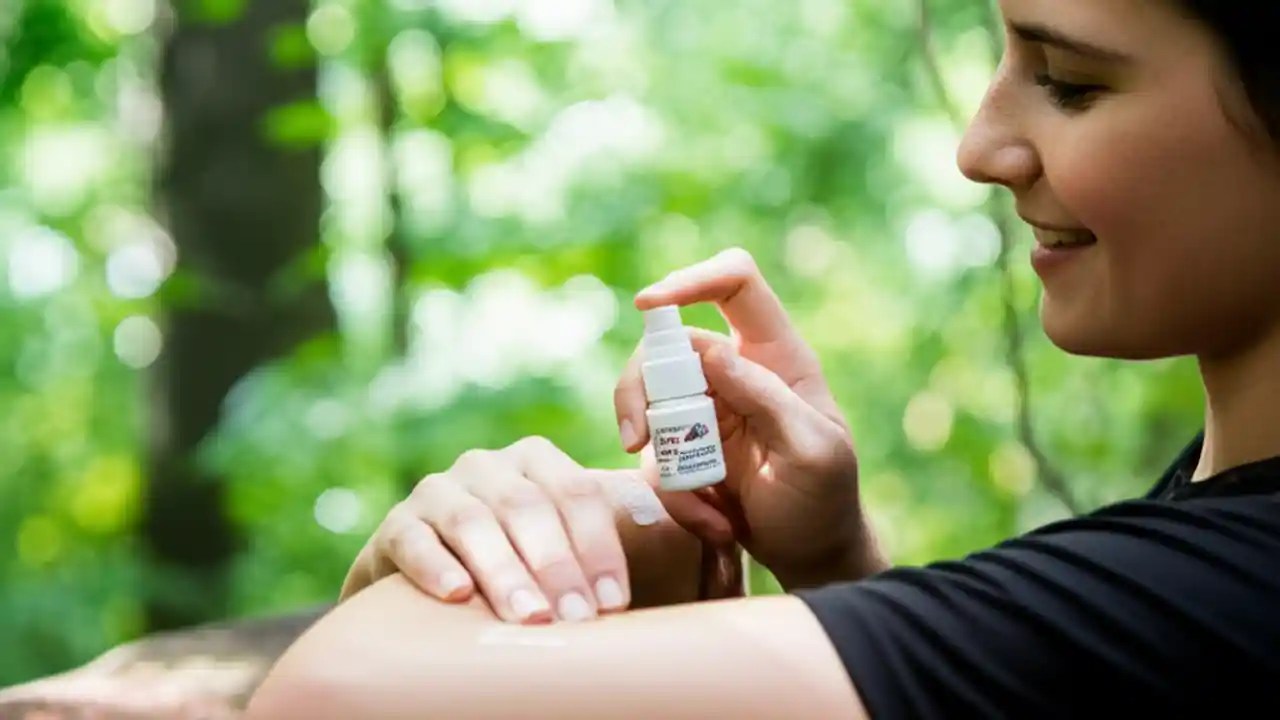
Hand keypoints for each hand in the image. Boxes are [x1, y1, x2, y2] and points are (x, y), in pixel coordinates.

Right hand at [339, 437, 711, 621]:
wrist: (431, 587)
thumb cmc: (526, 571)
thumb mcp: (578, 547)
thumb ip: (641, 530)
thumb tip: (727, 528)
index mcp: (538, 464)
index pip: (577, 493)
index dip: (599, 546)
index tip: (618, 602)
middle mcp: (489, 468)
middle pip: (528, 507)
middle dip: (557, 565)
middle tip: (579, 619)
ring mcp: (441, 492)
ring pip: (474, 521)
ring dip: (504, 570)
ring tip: (531, 617)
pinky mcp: (398, 524)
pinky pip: (415, 539)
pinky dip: (437, 566)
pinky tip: (459, 596)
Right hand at [616, 248, 887, 588]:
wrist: (813, 555)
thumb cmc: (826, 499)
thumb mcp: (812, 452)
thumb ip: (768, 399)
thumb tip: (712, 351)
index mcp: (777, 354)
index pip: (735, 283)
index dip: (693, 280)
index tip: (649, 305)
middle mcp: (735, 372)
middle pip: (666, 345)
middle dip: (639, 388)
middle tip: (636, 440)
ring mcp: (706, 410)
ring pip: (647, 403)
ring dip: (658, 460)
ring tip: (704, 509)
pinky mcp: (685, 449)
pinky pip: (653, 458)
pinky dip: (674, 497)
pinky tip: (717, 525)